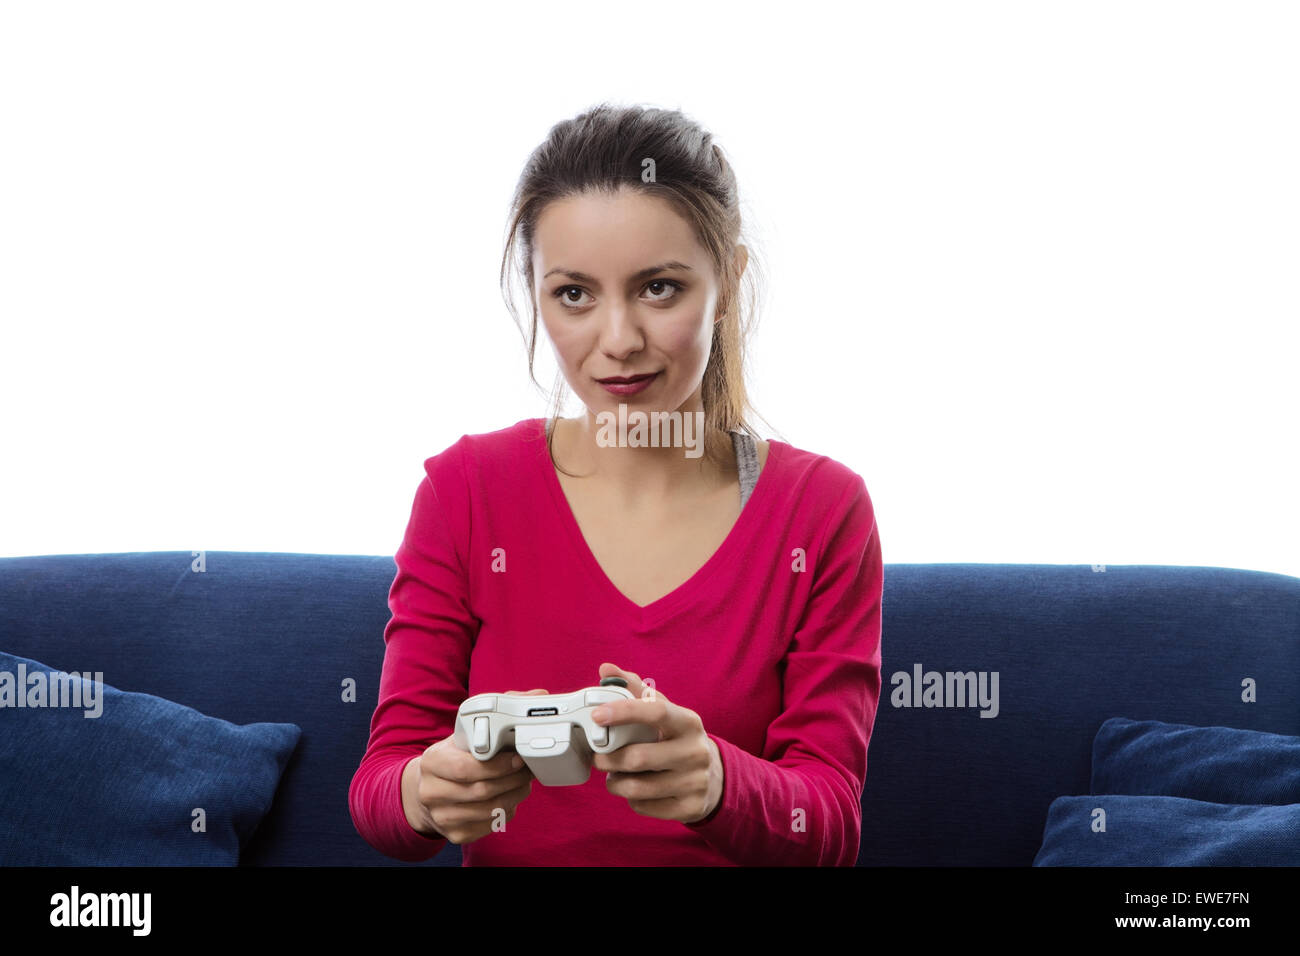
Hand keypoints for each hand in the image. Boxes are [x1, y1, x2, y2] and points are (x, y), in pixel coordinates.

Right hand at [401, 689, 548, 843]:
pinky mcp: (454, 835)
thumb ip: (501, 711)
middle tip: (528, 771)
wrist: (428, 789)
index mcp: (432, 761)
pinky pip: (488, 827)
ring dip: (514, 797)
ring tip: (523, 783)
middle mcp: (431, 791)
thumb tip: (539, 696)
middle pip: (481, 791)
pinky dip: (505, 813)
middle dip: (512, 781)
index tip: (519, 759)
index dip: (498, 766)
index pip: (466, 768)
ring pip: (488, 811)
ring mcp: (440, 816)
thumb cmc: (454, 756)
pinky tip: (510, 799)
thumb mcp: (465, 733)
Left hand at [590, 663, 723, 823]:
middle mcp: (695, 751)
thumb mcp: (663, 712)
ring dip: (615, 782)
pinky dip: (631, 799)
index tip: (597, 715)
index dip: (623, 711)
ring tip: (614, 775)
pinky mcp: (690, 807)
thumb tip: (605, 669)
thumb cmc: (676, 738)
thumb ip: (634, 688)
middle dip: (608, 759)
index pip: (655, 712)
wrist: (713, 777)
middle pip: (638, 757)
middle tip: (598, 757)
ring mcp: (695, 781)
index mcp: (688, 722)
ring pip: (637, 788)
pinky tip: (635, 789)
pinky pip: (644, 807)